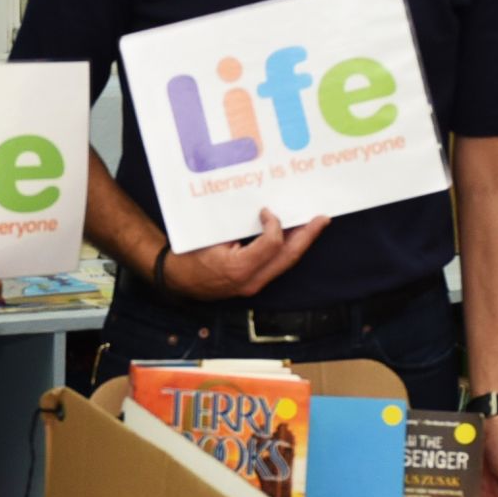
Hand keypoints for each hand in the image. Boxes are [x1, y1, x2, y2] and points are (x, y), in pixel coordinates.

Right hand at [160, 210, 330, 300]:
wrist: (175, 279)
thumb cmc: (188, 255)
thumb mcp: (210, 236)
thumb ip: (236, 226)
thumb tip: (259, 211)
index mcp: (238, 268)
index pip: (272, 244)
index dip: (275, 224)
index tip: (267, 211)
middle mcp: (250, 281)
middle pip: (288, 257)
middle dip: (307, 236)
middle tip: (322, 219)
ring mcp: (252, 286)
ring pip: (285, 264)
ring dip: (300, 244)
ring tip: (314, 226)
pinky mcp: (252, 285)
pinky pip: (275, 266)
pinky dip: (286, 251)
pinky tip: (293, 238)